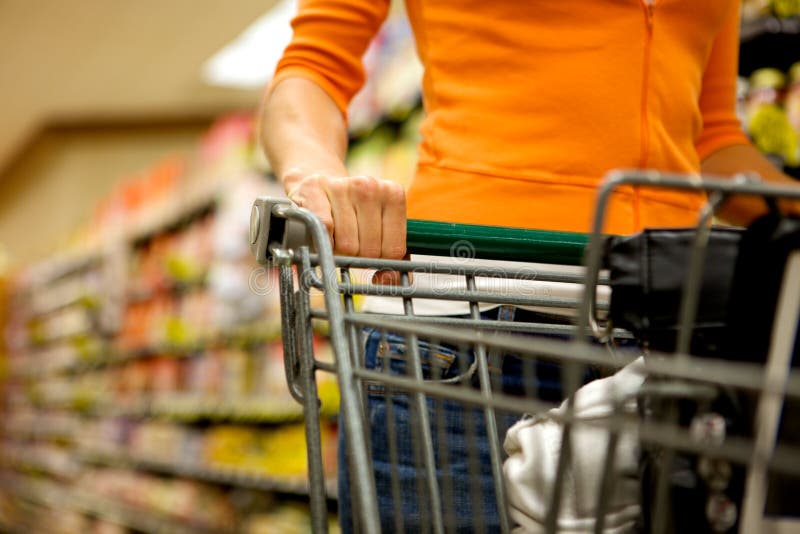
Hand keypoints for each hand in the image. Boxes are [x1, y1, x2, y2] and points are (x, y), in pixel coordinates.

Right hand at [283, 170, 406, 262]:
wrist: (319, 184)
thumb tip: (388, 281)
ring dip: (337, 250)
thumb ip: (395, 260)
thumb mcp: (381, 232)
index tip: (369, 252)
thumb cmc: (354, 215)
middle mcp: (370, 186)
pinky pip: (324, 230)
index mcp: (394, 195)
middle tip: (349, 244)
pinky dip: (322, 240)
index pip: (393, 250)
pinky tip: (323, 232)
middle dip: (357, 256)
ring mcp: (342, 185)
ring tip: (336, 236)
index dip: (379, 261)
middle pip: (369, 250)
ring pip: (346, 244)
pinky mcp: (315, 189)